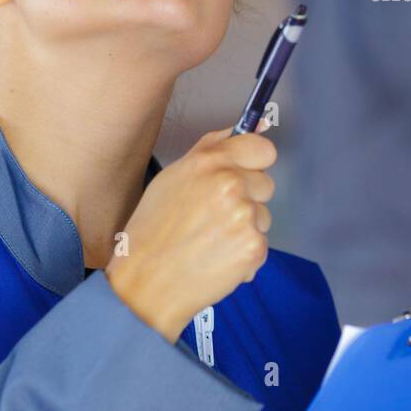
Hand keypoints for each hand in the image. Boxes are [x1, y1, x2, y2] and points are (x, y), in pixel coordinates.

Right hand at [106, 127, 275, 342]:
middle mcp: (230, 184)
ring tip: (212, 240)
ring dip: (246, 228)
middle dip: (247, 198)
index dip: (253, 163)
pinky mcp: (253, 247)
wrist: (144, 283)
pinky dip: (244, 255)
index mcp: (210, 162)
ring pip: (264, 216)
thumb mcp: (174, 177)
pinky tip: (217, 259)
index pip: (263, 148)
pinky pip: (261, 244)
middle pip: (266, 184)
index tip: (243, 175)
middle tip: (214, 217)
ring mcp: (244, 216)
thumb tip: (253, 127)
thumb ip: (214, 148)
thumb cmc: (153, 231)